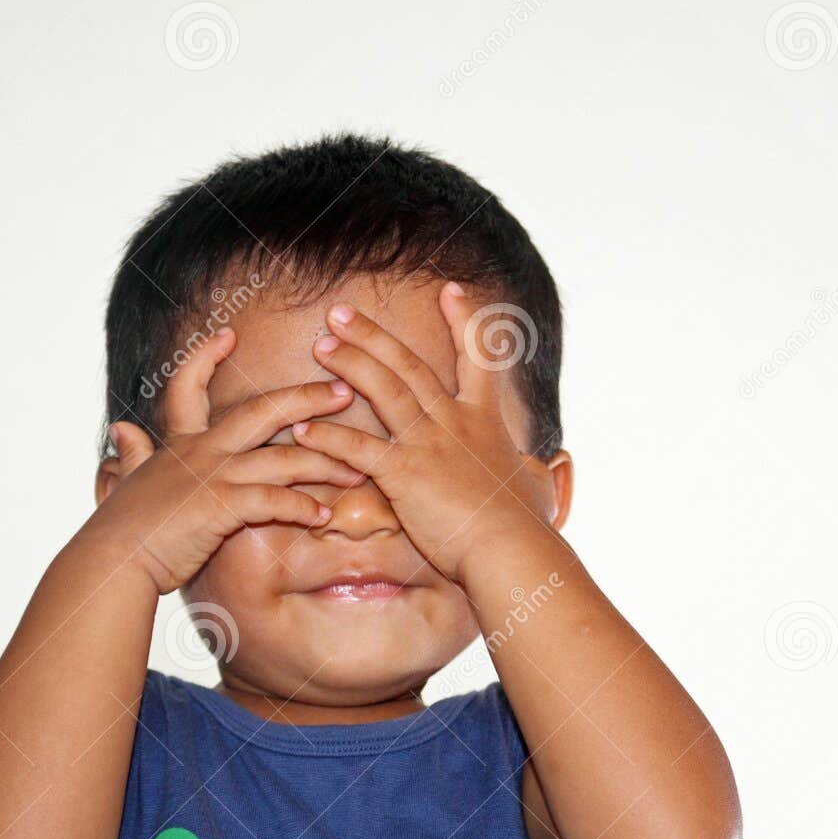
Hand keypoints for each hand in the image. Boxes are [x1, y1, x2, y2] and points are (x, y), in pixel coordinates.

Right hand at [95, 327, 364, 593]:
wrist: (112, 562)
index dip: (206, 356)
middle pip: (262, 411)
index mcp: (181, 443)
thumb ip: (130, 455)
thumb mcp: (124, 482)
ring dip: (325, 464)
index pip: (189, 386)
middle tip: (345, 392)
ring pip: (283, 458)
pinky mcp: (221, 507)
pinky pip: (273, 501)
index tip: (229, 334)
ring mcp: (212, 476)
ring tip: (357, 472)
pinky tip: (323, 517)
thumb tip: (121, 428)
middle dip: (307, 398)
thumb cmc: (123, 529)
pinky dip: (301, 508)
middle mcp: (200, 451)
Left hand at [290, 283, 559, 585]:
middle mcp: (454, 422)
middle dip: (372, 334)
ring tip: (320, 346)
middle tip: (338, 312)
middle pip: (409, 365)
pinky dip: (329, 437)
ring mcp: (429, 444)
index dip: (464, 320)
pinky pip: (359, 448)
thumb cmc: (526, 527)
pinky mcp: (405, 474)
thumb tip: (536, 473)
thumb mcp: (535, 488)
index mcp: (484, 421)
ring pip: (384, 390)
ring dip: (349, 364)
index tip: (449, 289)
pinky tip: (300, 428)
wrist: (512, 549)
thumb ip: (531, 473)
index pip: (477, 357)